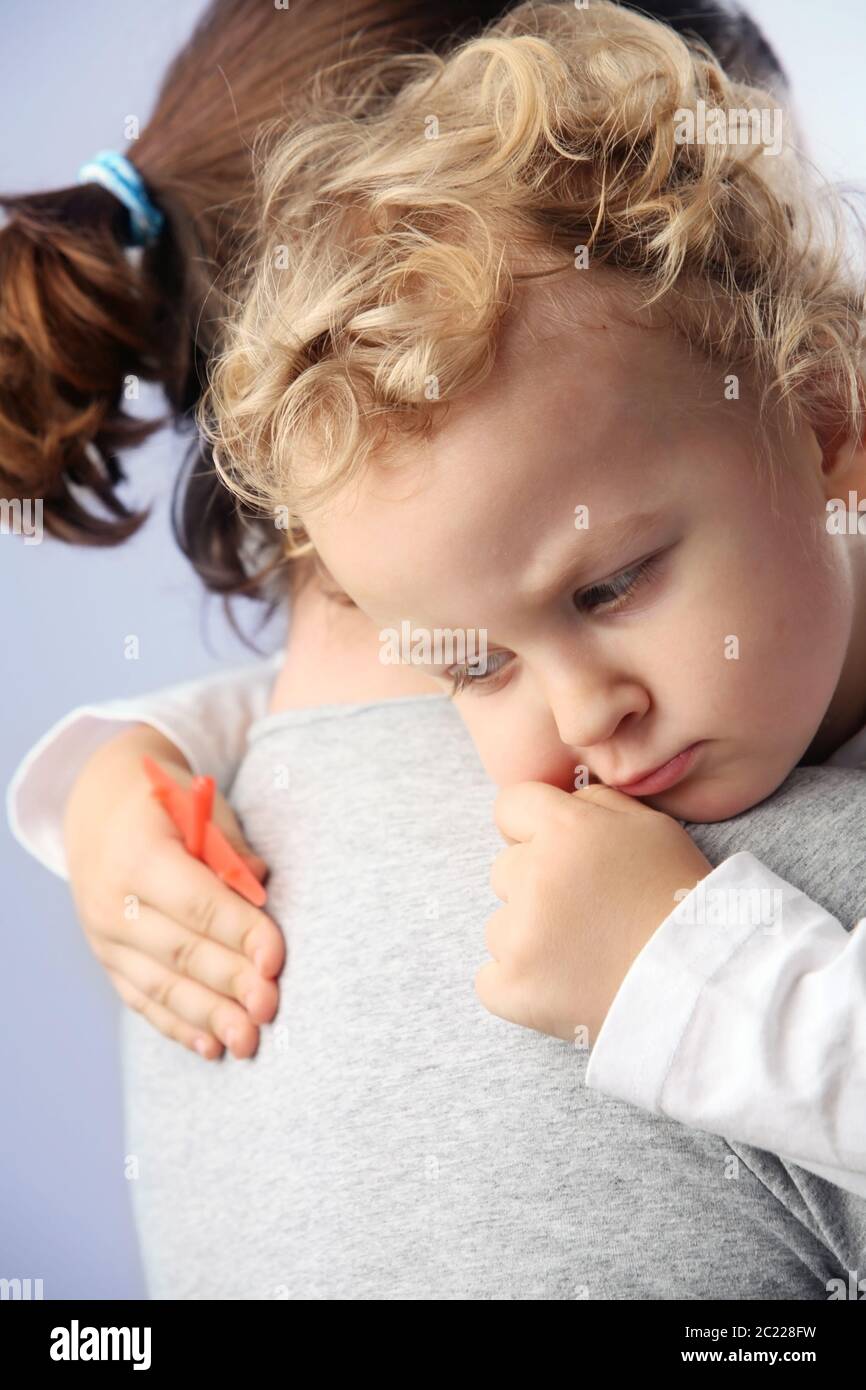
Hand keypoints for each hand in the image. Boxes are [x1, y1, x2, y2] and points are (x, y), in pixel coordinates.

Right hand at [64, 725, 284, 1060]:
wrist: (97, 809)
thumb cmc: (165, 804)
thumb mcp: (200, 806)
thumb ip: (232, 851)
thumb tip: (261, 890)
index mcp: (138, 855)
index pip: (197, 904)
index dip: (240, 934)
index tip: (276, 960)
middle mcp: (112, 902)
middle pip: (181, 951)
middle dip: (230, 983)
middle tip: (269, 1007)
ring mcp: (104, 938)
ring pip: (162, 985)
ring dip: (209, 1017)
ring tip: (248, 1041)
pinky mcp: (108, 961)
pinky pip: (143, 1000)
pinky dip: (178, 1025)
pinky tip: (211, 1046)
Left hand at [475, 781, 711, 1044]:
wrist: (702, 987)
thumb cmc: (682, 903)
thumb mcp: (652, 829)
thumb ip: (596, 803)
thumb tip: (559, 801)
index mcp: (566, 829)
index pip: (511, 806)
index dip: (533, 827)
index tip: (558, 852)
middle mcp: (534, 875)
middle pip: (505, 868)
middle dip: (536, 885)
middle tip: (588, 912)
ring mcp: (518, 935)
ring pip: (500, 925)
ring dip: (530, 937)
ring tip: (586, 953)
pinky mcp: (512, 986)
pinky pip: (492, 979)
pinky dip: (522, 985)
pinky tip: (564, 985)